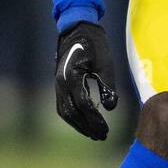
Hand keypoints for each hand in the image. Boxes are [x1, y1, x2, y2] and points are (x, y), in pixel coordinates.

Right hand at [55, 21, 117, 139]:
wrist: (77, 30)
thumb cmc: (95, 45)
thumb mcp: (106, 63)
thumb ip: (108, 85)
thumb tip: (110, 108)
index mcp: (71, 76)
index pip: (83, 104)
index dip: (95, 119)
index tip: (107, 129)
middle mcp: (61, 83)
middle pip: (72, 113)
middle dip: (87, 127)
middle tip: (102, 136)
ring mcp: (57, 85)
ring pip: (65, 112)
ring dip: (79, 125)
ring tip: (94, 134)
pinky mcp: (59, 86)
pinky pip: (63, 107)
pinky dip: (73, 118)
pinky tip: (85, 123)